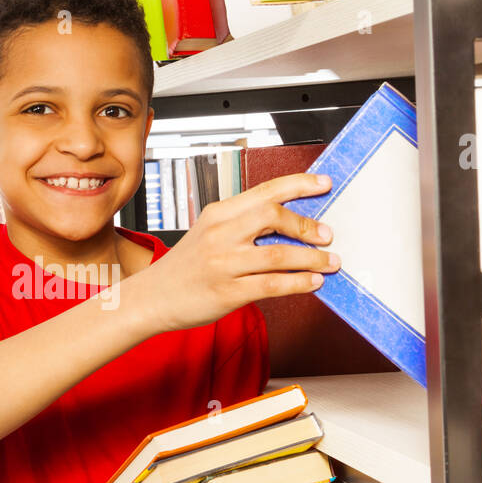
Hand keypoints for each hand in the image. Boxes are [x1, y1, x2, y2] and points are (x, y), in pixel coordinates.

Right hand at [129, 173, 341, 333]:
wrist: (151, 298)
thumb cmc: (185, 267)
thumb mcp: (208, 233)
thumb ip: (242, 224)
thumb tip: (290, 222)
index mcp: (219, 213)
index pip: (265, 191)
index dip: (299, 185)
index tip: (324, 184)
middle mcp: (221, 234)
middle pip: (273, 215)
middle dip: (306, 224)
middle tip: (327, 234)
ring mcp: (223, 263)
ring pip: (278, 254)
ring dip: (312, 258)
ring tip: (330, 262)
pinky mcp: (227, 292)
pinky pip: (272, 284)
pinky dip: (298, 283)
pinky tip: (312, 282)